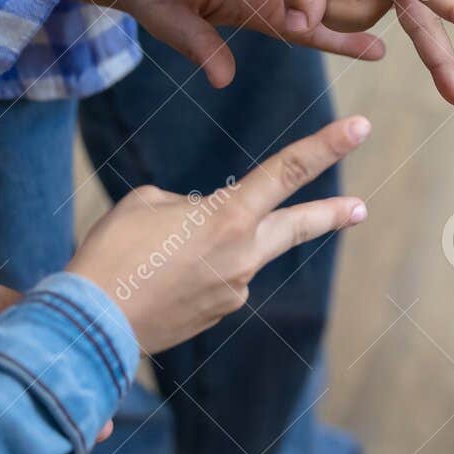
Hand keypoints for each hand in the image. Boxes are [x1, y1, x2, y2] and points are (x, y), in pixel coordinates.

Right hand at [66, 116, 372, 352]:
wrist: (92, 325)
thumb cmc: (113, 254)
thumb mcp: (145, 204)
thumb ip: (187, 205)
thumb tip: (202, 222)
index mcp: (229, 215)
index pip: (288, 171)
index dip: (326, 146)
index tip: (361, 128)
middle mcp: (244, 253)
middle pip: (297, 226)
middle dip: (330, 215)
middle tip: (361, 209)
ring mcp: (236, 288)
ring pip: (237, 254)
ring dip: (209, 249)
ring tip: (156, 259)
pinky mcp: (220, 313)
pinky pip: (216, 280)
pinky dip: (194, 274)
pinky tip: (159, 281)